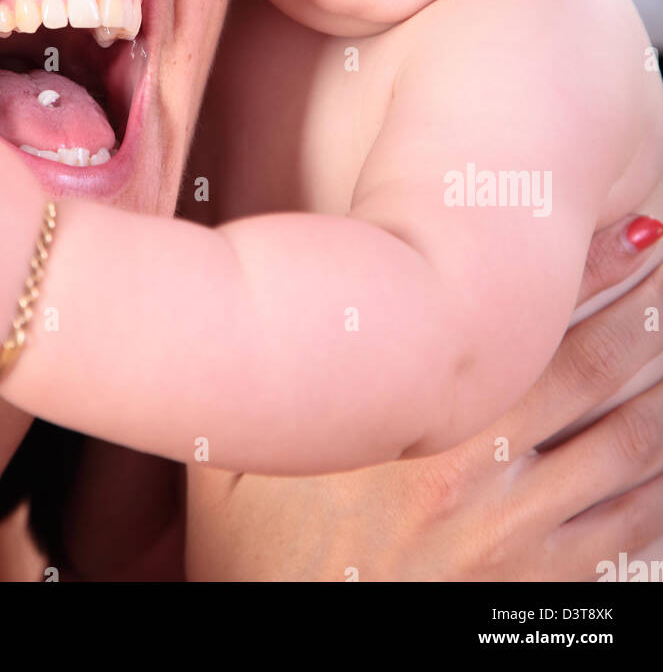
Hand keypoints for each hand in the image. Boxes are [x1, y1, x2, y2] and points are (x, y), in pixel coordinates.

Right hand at [187, 218, 662, 580]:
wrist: (282, 639)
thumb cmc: (258, 547)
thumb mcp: (237, 444)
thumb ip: (270, 372)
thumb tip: (258, 283)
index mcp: (413, 426)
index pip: (523, 325)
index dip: (585, 270)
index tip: (628, 227)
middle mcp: (479, 474)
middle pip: (592, 373)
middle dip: (640, 307)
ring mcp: (517, 538)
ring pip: (627, 448)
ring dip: (662, 384)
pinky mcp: (534, 592)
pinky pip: (627, 533)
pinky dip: (660, 485)